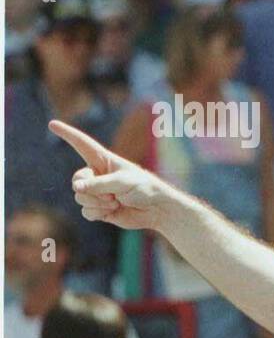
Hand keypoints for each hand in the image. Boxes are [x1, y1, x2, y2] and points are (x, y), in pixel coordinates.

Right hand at [50, 120, 175, 230]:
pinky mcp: (99, 208)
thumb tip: (76, 188)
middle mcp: (97, 174)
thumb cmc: (145, 188)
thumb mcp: (122, 181)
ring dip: (97, 202)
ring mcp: (97, 192)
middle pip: (77, 179)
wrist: (156, 210)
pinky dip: (97, 212)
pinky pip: (85, 211)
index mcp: (104, 160)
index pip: (82, 144)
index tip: (52, 124)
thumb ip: (98, 184)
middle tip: (112, 194)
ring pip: (79, 197)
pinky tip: (112, 211)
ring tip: (116, 201)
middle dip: (91, 189)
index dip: (67, 134)